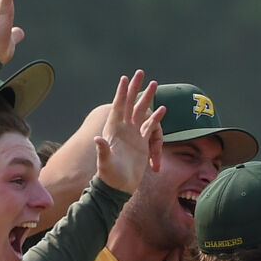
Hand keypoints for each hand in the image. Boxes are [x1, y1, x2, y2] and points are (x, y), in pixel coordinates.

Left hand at [92, 71, 163, 195]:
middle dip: (136, 88)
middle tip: (140, 72)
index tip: (125, 78)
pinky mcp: (141, 143)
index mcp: (114, 130)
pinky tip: (162, 109)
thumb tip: (97, 139)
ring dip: (147, 98)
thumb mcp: (105, 163)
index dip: (121, 93)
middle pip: (131, 104)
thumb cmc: (109, 176)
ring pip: (142, 111)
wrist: (118, 188)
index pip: (118, 107)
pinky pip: (150, 127)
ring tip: (154, 83)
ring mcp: (133, 135)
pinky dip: (156, 117)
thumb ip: (102, 150)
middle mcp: (123, 129)